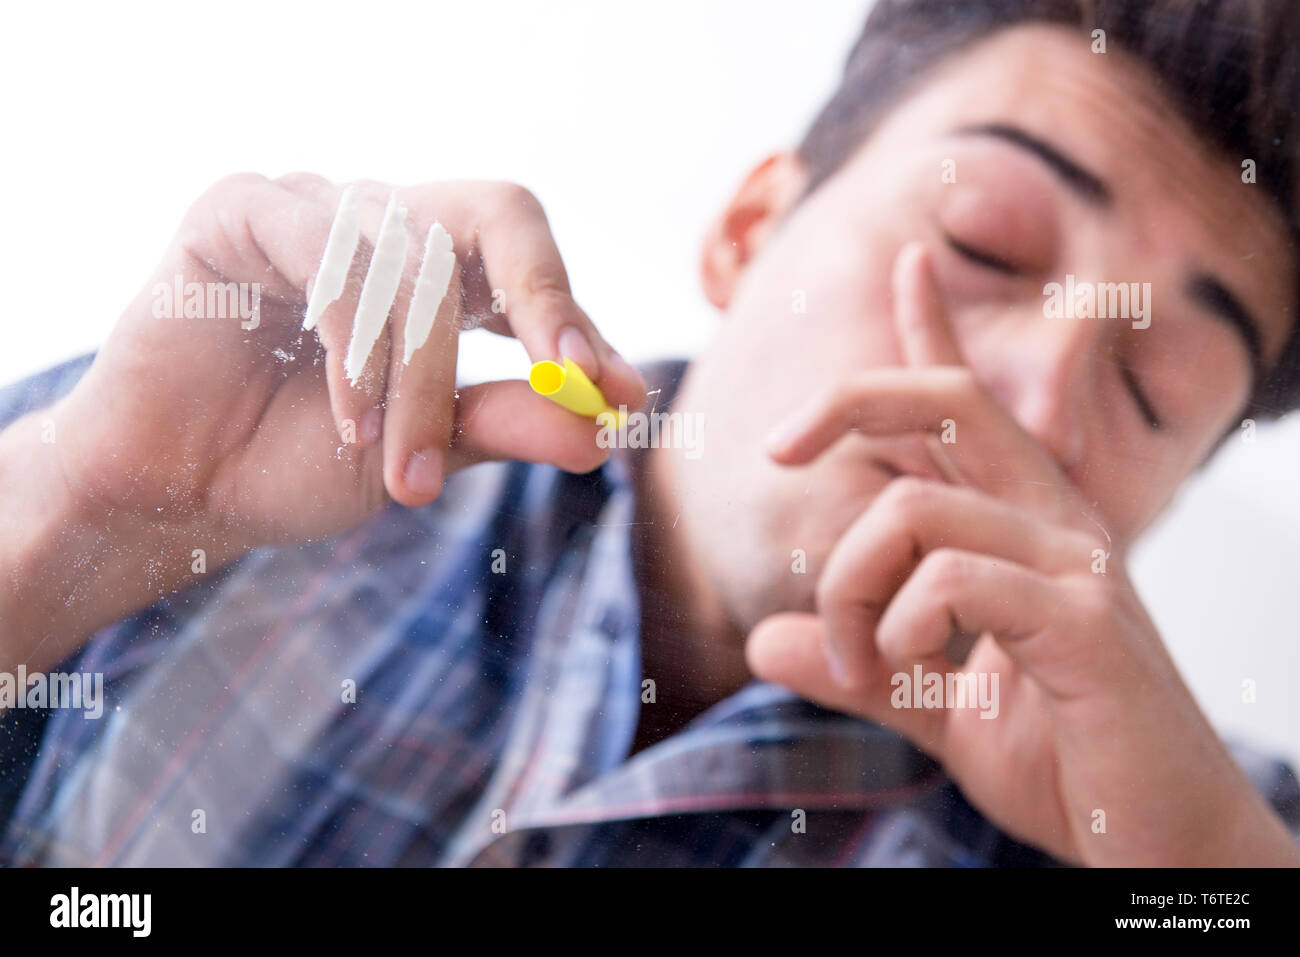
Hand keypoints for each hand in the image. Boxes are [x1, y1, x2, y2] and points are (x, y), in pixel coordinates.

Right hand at [2, 174, 643, 669]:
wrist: (177, 495)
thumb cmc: (296, 466)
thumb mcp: (423, 453)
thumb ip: (507, 425)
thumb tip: (606, 428)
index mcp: (440, 280)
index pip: (532, 272)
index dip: (581, 325)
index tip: (626, 399)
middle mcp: (387, 229)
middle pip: (498, 213)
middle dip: (544, 301)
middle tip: (572, 378)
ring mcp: (318, 211)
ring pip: (413, 257)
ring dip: (420, 376)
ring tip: (399, 466)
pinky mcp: (242, 210)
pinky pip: (325, 245)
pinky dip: (352, 338)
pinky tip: (343, 417)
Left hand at [747, 243, 1299, 865]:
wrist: (1159, 843)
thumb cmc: (1066, 764)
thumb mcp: (934, 713)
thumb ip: (854, 669)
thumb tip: (762, 641)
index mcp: (1021, 531)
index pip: (967, 409)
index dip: (931, 331)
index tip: (908, 264)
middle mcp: (1053, 526)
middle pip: (947, 401)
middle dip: (852, 396)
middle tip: (778, 446)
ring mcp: (1075, 567)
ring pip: (913, 512)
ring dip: (848, 589)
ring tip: (857, 662)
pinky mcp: (1085, 623)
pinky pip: (952, 578)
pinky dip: (898, 626)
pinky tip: (905, 671)